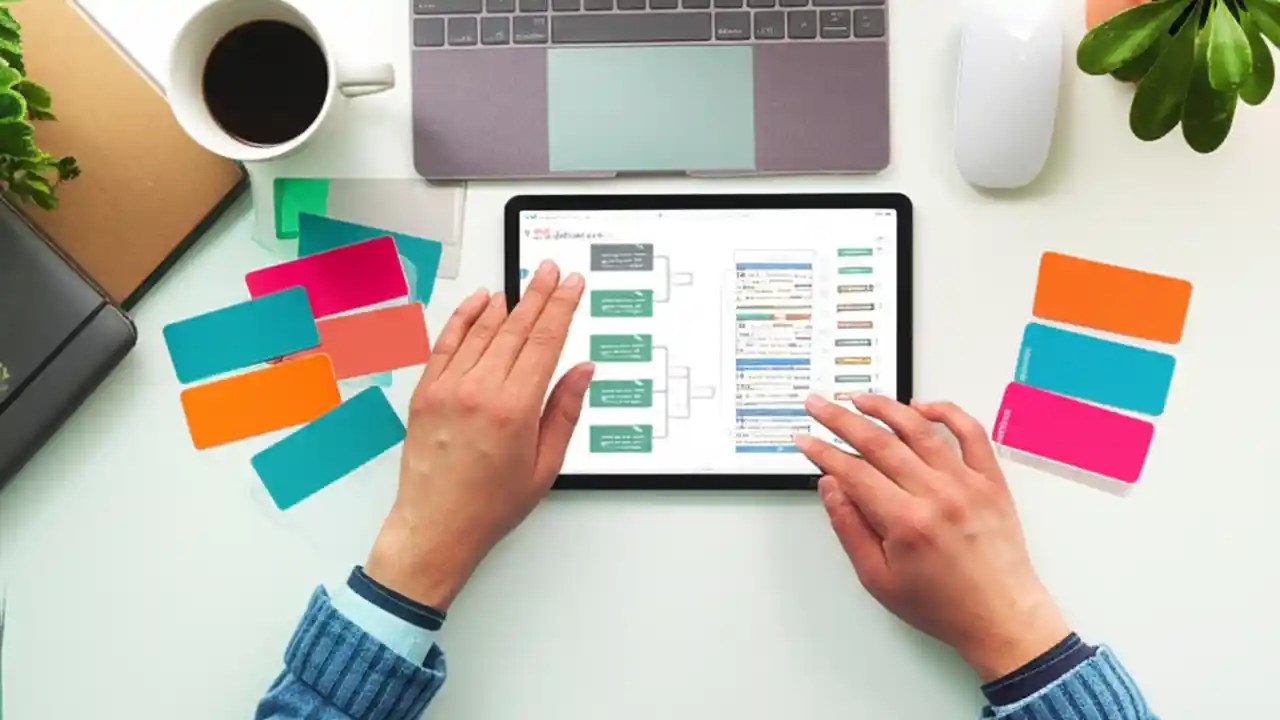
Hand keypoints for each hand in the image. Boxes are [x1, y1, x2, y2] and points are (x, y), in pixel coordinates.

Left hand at [365, 262, 592, 609]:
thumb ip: (564, 411)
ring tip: (523, 283)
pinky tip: (480, 303)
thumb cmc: (488, 506)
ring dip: (506, 303)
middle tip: (549, 271)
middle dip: (537, 295)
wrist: (435, 528)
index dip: (561, 307)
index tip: (571, 285)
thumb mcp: (545, 465)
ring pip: (482, 331)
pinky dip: (464, 318)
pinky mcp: (425, 393)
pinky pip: (446, 343)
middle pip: (516, 328)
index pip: (545, 341)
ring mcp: (447, 389)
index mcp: (514, 409)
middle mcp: (478, 391)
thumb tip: (581, 371)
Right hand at [796, 395, 1069, 680]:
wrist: (1002, 617)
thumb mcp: (878, 580)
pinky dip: (947, 412)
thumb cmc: (942, 605)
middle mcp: (937, 495)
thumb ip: (850, 528)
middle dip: (841, 419)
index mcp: (906, 523)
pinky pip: (970, 433)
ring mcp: (967, 484)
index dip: (823, 452)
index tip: (805, 440)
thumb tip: (831, 487)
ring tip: (859, 398)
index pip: (853, 472)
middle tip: (819, 405)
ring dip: (885, 407)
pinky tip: (922, 407)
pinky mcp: (991, 480)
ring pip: (920, 429)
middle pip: (879, 442)